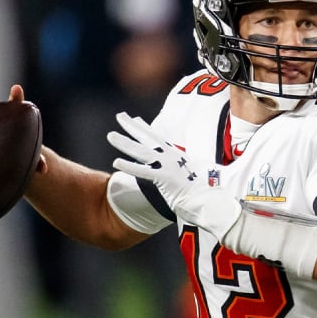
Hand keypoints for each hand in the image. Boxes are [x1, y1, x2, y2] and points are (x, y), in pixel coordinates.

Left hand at [107, 112, 240, 238]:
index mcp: (176, 155)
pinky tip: (116, 162)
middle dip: (131, 126)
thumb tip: (179, 165)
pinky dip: (129, 166)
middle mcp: (170, 156)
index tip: (134, 119)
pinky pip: (142, 171)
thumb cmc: (201, 192)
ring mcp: (166, 166)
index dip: (144, 127)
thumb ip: (180, 167)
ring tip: (110, 135)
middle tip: (119, 116)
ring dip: (124, 143)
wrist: (207, 201)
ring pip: (141, 151)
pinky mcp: (163, 178)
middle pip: (147, 138)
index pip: (157, 138)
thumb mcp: (190, 172)